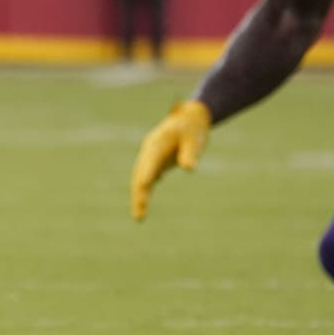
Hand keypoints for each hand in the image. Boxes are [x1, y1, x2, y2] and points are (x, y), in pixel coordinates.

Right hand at [130, 100, 211, 221]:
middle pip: (140, 175)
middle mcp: (149, 152)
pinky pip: (147, 178)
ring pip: (141, 178)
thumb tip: (189, 168)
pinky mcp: (156, 161)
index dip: (146, 176)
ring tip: (139, 216)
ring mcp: (151, 157)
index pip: (149, 163)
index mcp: (157, 144)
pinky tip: (144, 202)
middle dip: (139, 195)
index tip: (142, 189)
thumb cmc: (193, 128)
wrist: (189, 118)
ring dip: (140, 196)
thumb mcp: (194, 138)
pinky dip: (145, 190)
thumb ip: (190, 153)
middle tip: (139, 216)